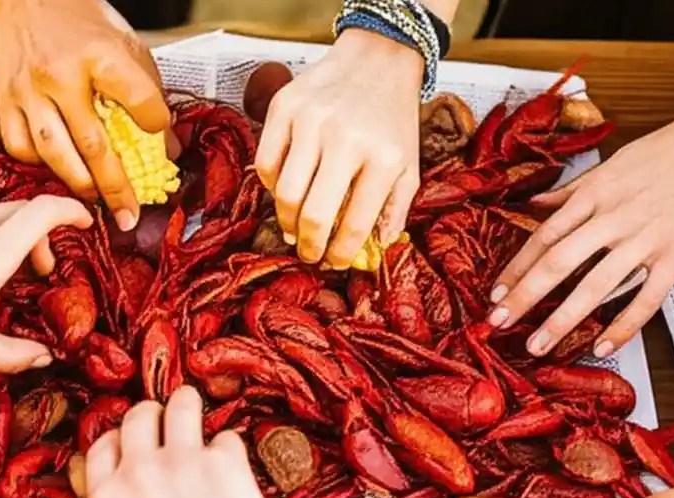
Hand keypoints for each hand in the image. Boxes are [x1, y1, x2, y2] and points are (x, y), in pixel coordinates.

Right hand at [0, 0, 169, 230]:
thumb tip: (164, 147)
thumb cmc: (78, 19)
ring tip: (96, 203)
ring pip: (54, 154)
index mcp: (100, 53)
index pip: (139, 99)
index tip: (162, 141)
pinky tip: (58, 168)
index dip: (155, 125)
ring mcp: (29, 90)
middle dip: (115, 188)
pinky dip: (40, 165)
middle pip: (93, 144)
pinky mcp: (4, 100)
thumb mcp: (125, 44)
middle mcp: (61, 75)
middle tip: (129, 216)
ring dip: (79, 185)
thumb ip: (147, 92)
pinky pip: (21, 148)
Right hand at [84, 386, 309, 497]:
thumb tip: (125, 480)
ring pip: (181, 403)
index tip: (131, 442)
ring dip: (187, 403)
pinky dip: (228, 450)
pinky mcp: (223, 462)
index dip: (118, 438)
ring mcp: (182, 461)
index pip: (102, 444)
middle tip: (165, 421)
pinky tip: (230, 469)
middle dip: (151, 414)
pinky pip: (226, 437)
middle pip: (139, 416)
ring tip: (193, 406)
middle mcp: (139, 472)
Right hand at [255, 29, 422, 267]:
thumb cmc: (391, 116)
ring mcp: (311, 121)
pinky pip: (265, 162)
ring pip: (283, 192)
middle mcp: (346, 138)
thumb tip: (377, 248)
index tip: (332, 262)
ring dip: (286, 220)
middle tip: (308, 253)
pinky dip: (270, 184)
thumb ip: (396, 207)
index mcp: (383, 157)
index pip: (356, 223)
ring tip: (294, 226)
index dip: (340, 253)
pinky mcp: (284, 107)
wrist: (377, 58)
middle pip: (313, 214)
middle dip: (308, 245)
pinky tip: (284, 188)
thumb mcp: (408, 162)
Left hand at [488, 85, 673, 357]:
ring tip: (537, 345)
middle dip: (524, 297)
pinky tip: (602, 345)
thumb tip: (537, 203)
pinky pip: (647, 297)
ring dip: (561, 319)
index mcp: (596, 192)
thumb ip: (575, 189)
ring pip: (595, 285)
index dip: (516, 267)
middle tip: (497, 324)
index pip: (544, 235)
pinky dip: (623, 325)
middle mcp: (615, 216)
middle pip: (558, 261)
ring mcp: (646, 237)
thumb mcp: (615, 162)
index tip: (495, 294)